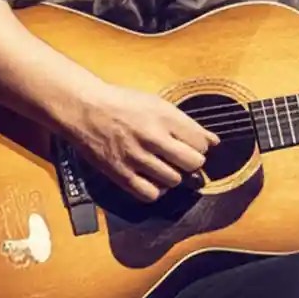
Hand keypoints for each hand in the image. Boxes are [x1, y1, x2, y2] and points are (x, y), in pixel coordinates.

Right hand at [66, 83, 219, 202]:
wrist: (84, 109)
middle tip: (182, 158)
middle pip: (193, 163)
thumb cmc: (121, 103)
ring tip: (164, 166)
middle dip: (192, 162)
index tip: (193, 145)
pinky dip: (156, 190)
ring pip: (174, 180)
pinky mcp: (121, 174)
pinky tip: (152, 180)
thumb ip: (186, 123)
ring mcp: (136, 158)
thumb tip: (213, 140)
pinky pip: (150, 194)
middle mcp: (152, 137)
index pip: (201, 142)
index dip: (201, 146)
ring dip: (174, 176)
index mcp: (163, 117)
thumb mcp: (157, 103)